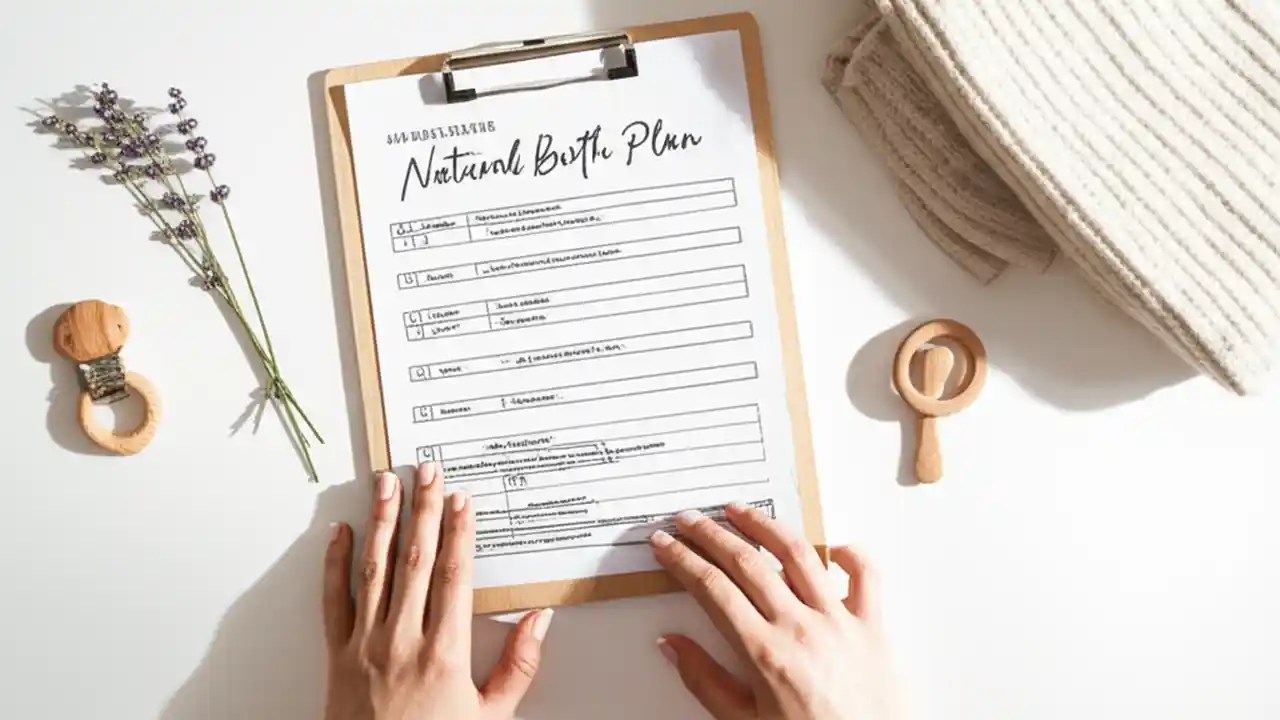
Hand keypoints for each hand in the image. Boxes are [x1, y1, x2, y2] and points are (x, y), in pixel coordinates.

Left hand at [322, 463, 553, 719]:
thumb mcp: (491, 716)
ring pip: (374, 568)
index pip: (454, 575)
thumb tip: (539, 622)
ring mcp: (364, 645)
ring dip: (382, 521)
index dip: (459, 532)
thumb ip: (518, 667)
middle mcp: (401, 640)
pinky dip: (334, 562)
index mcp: (444, 653)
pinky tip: (339, 533)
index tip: (462, 499)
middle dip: (423, 509)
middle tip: (427, 471)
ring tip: (386, 485)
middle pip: (415, 559)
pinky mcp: (336, 656)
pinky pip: (332, 600)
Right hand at [651, 505, 904, 719]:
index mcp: (765, 654)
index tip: (665, 544)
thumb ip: (704, 681)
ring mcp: (840, 622)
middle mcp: (801, 629)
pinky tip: (829, 544)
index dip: (682, 560)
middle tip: (689, 519)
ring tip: (739, 510)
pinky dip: (848, 551)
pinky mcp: (874, 625)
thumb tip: (671, 643)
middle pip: (746, 563)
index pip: (712, 589)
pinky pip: (866, 574)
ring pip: (798, 554)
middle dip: (710, 534)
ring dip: (764, 526)